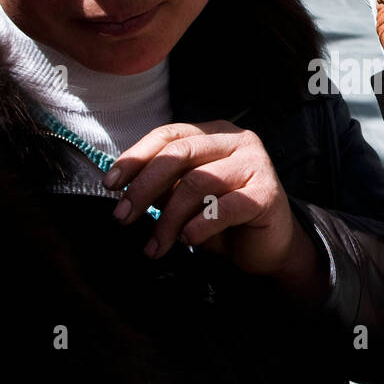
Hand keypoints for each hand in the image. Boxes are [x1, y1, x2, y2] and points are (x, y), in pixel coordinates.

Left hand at [103, 121, 327, 300]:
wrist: (272, 248)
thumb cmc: (226, 221)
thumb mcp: (188, 200)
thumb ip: (164, 187)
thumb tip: (124, 187)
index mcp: (215, 134)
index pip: (169, 135)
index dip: (136, 157)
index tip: (111, 184)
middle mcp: (238, 141)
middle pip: (179, 154)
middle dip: (143, 187)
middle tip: (123, 216)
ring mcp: (256, 164)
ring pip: (198, 182)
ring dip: (169, 218)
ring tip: (156, 244)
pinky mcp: (267, 193)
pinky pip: (224, 207)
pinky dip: (199, 226)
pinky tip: (188, 240)